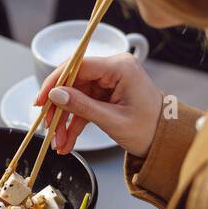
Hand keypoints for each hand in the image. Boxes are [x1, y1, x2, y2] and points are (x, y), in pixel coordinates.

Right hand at [34, 53, 162, 157]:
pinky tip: (67, 140)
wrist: (166, 141)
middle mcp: (114, 69)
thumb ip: (82, 106)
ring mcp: (110, 81)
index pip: (78, 65)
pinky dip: (75, 123)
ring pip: (76, 96)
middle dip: (59, 108)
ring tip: (59, 142)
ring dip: (65, 120)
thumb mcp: (113, 120)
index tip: (41, 101)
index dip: (55, 82)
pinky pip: (84, 105)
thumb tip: (55, 95)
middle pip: (73, 82)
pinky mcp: (107, 94)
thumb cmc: (150, 129)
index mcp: (120, 67)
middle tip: (49, 128)